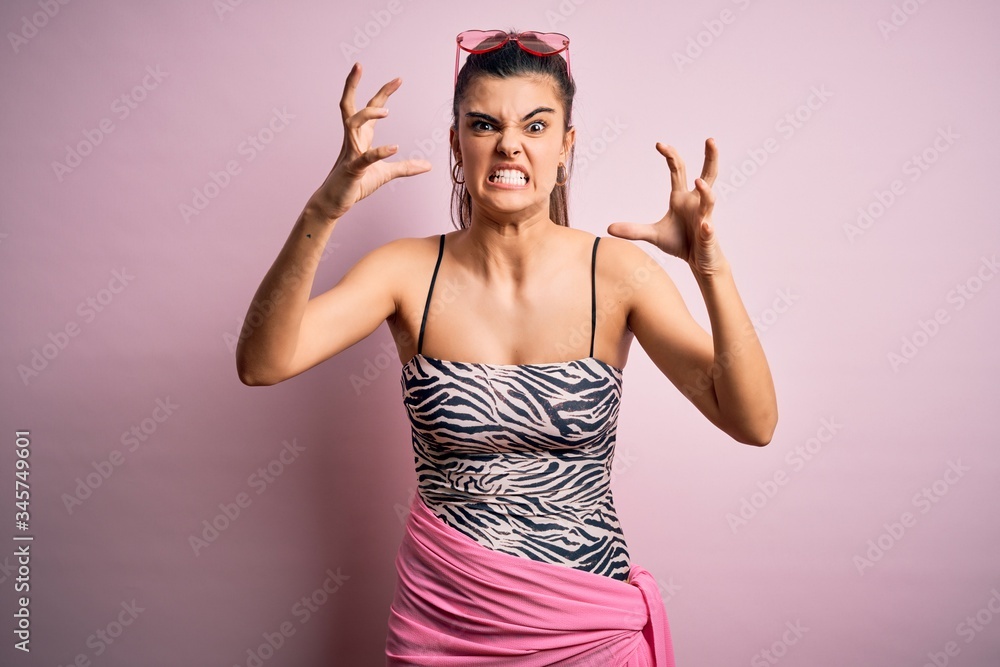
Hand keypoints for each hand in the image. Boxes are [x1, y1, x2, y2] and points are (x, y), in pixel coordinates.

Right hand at [309, 62, 431, 219]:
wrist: (334, 202)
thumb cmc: (355, 184)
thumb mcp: (385, 174)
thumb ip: (405, 168)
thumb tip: (427, 165)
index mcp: (360, 137)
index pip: (370, 108)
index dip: (383, 92)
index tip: (398, 79)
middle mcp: (353, 139)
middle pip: (349, 105)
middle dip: (353, 84)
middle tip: (359, 65)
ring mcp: (350, 152)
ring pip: (352, 124)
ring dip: (368, 115)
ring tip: (386, 111)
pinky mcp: (352, 169)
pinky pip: (365, 157)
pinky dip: (379, 151)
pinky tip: (393, 147)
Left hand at [608, 138, 724, 276]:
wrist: (699, 261)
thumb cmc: (680, 242)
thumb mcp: (653, 235)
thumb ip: (633, 230)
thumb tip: (609, 228)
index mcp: (681, 198)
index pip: (678, 170)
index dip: (671, 156)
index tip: (659, 144)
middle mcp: (696, 202)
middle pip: (708, 175)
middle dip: (711, 157)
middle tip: (710, 140)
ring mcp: (705, 217)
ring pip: (709, 200)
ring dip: (705, 191)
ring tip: (698, 182)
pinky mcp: (708, 236)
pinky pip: (708, 230)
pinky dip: (707, 228)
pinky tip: (705, 227)